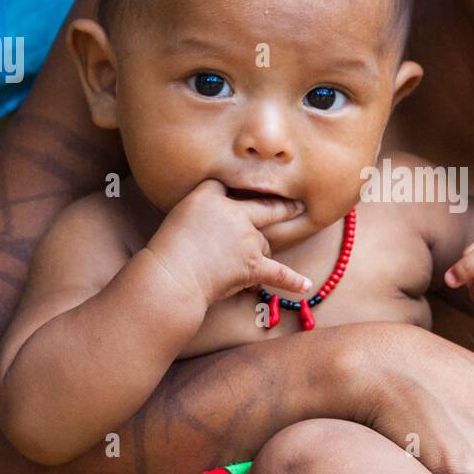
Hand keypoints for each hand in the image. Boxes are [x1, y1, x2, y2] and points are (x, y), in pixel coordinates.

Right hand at [146, 179, 311, 309]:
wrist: (173, 275)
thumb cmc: (168, 247)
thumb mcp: (178, 214)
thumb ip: (201, 206)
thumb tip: (217, 210)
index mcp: (212, 197)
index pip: (227, 188)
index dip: (233, 192)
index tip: (247, 190)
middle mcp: (235, 213)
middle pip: (264, 208)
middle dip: (281, 207)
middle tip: (296, 205)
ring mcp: (248, 240)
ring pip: (264, 243)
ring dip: (259, 251)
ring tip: (243, 263)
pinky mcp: (254, 265)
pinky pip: (279, 273)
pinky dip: (292, 281)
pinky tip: (305, 285)